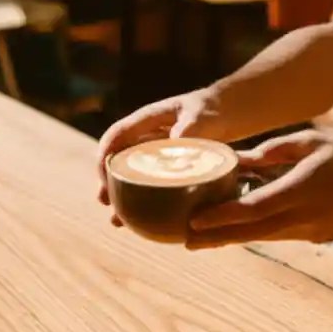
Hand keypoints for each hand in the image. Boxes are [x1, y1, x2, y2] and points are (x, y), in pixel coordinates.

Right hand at [96, 88, 234, 214]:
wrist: (228, 111)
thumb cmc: (213, 110)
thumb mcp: (202, 117)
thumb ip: (189, 129)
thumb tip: (174, 149)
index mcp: (147, 119)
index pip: (117, 135)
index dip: (105, 155)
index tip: (104, 177)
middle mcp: (146, 135)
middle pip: (118, 158)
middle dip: (107, 181)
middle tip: (104, 202)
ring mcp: (155, 151)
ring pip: (131, 174)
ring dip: (121, 195)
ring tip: (117, 220)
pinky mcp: (167, 165)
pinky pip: (149, 182)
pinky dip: (144, 199)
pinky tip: (143, 221)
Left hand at [186, 130, 332, 249]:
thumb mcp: (310, 142)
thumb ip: (273, 152)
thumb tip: (239, 159)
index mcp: (300, 189)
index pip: (253, 209)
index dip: (222, 218)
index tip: (195, 222)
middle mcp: (304, 217)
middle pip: (253, 232)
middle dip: (218, 237)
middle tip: (186, 242)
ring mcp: (312, 232)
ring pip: (265, 237)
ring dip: (235, 238)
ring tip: (204, 240)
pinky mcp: (319, 238)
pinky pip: (282, 236)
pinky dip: (259, 233)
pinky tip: (239, 231)